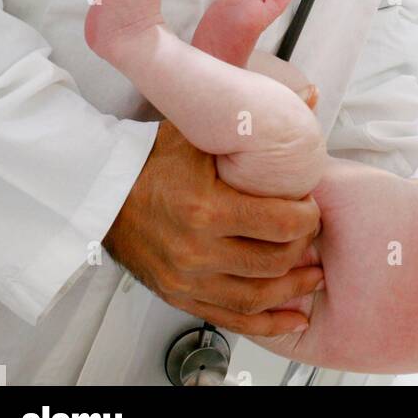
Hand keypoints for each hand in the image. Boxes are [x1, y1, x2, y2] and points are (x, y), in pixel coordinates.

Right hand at [104, 120, 323, 336]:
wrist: (103, 192)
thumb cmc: (151, 160)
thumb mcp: (200, 131)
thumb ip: (254, 114)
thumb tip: (309, 95)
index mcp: (206, 209)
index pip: (279, 223)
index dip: (306, 216)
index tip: (311, 204)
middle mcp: (197, 252)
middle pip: (273, 261)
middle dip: (303, 248)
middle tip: (314, 233)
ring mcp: (187, 280)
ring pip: (256, 297)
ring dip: (293, 289)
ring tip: (314, 275)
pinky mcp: (180, 296)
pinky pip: (232, 319)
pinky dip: (266, 322)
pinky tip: (291, 317)